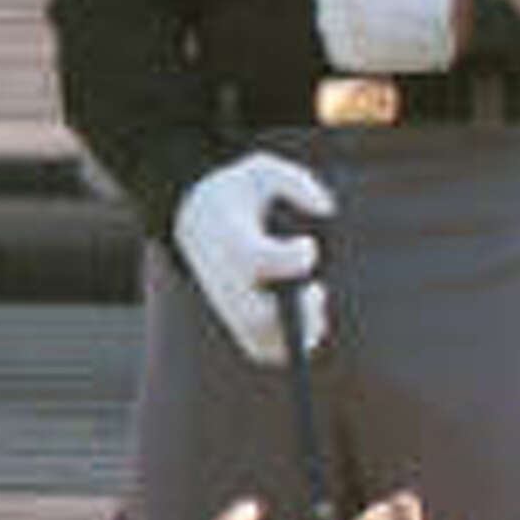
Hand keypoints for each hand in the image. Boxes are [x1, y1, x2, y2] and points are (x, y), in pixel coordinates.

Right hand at [171, 152, 334, 364]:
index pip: (259, 261)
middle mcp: (227, 282)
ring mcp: (230, 307)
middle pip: (258, 317)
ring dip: (299, 331)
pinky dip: (290, 344)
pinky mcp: (237, 322)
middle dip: (297, 311)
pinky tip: (307, 314)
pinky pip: (265, 350)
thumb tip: (326, 209)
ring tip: (313, 299)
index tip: (308, 244)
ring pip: (265, 343)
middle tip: (316, 289)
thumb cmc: (235, 193)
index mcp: (231, 244)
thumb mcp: (261, 169)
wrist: (193, 218)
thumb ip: (296, 181)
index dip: (295, 257)